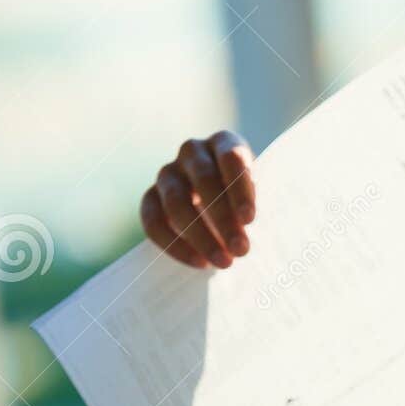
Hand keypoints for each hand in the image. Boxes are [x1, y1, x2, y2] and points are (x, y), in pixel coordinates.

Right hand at [139, 131, 256, 268]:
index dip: (239, 188)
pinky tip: (199, 263)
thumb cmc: (245, 197)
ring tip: (223, 262)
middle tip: (241, 249)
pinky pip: (153, 221)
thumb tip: (242, 240)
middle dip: (223, 218)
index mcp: (224, 142)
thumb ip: (248, 208)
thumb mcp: (255, 194)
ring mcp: (168, 172)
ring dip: (200, 236)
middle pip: (203, 179)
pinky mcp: (150, 196)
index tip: (249, 220)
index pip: (230, 157)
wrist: (217, 202)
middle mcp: (193, 151)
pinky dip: (175, 245)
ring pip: (176, 201)